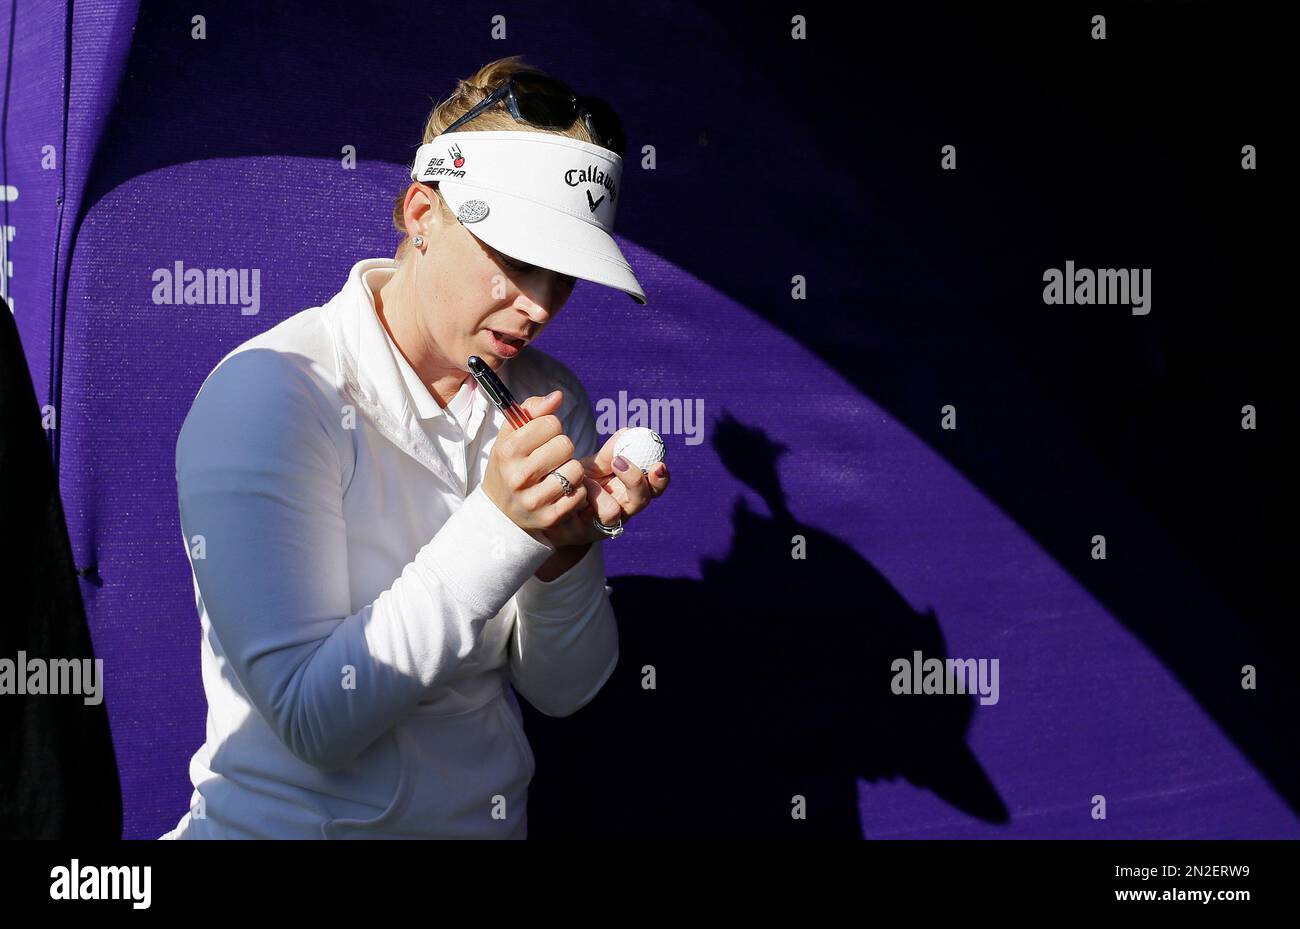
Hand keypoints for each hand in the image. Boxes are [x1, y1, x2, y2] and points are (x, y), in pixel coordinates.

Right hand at [480, 390, 588, 532]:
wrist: (500, 512)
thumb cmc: (509, 466)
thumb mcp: (510, 436)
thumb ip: (531, 410)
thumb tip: (558, 396)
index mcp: (508, 451)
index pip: (551, 423)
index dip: (550, 428)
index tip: (541, 439)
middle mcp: (519, 476)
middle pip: (566, 445)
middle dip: (562, 448)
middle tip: (550, 458)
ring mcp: (534, 499)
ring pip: (576, 469)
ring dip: (571, 469)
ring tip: (556, 474)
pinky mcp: (550, 517)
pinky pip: (580, 493)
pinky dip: (575, 490)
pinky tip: (561, 491)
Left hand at [540, 425, 670, 546]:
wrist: (547, 506)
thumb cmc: (575, 483)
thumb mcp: (592, 467)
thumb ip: (609, 454)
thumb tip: (627, 432)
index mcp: (630, 493)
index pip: (654, 488)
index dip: (660, 479)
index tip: (659, 463)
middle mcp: (621, 512)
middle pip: (641, 502)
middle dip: (634, 481)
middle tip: (618, 462)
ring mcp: (602, 526)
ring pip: (613, 512)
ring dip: (596, 491)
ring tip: (582, 480)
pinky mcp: (579, 533)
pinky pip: (582, 514)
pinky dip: (575, 498)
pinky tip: (567, 491)